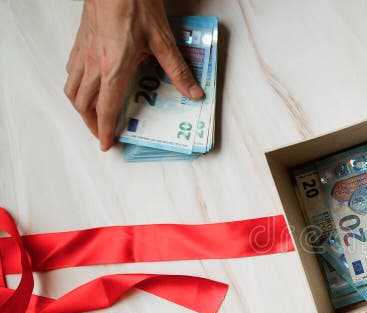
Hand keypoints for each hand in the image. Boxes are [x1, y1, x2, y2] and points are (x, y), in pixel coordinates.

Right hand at [64, 0, 202, 150]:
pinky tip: (87, 83)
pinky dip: (76, 84)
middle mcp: (94, 63)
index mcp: (114, 67)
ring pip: (72, 87)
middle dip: (91, 122)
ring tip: (92, 114)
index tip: (106, 144)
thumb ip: (177, 69)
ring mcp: (83, 51)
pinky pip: (72, 70)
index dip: (105, 129)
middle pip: (83, 102)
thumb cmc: (135, 4)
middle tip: (102, 132)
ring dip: (80, 106)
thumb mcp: (163, 40)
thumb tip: (193, 92)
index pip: (106, 108)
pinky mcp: (80, 40)